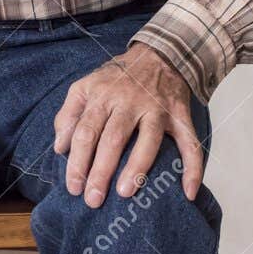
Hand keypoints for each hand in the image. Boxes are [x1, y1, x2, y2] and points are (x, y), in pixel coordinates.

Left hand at [53, 43, 203, 206]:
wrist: (159, 53)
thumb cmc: (117, 78)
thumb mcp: (85, 86)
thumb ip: (67, 114)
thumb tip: (59, 147)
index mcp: (102, 97)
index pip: (85, 132)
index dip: (77, 161)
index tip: (73, 187)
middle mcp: (129, 102)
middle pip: (113, 139)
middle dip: (101, 172)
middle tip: (93, 200)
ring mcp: (157, 109)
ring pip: (148, 141)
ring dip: (137, 168)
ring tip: (125, 193)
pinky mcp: (180, 115)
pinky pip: (190, 143)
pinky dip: (193, 168)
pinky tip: (188, 193)